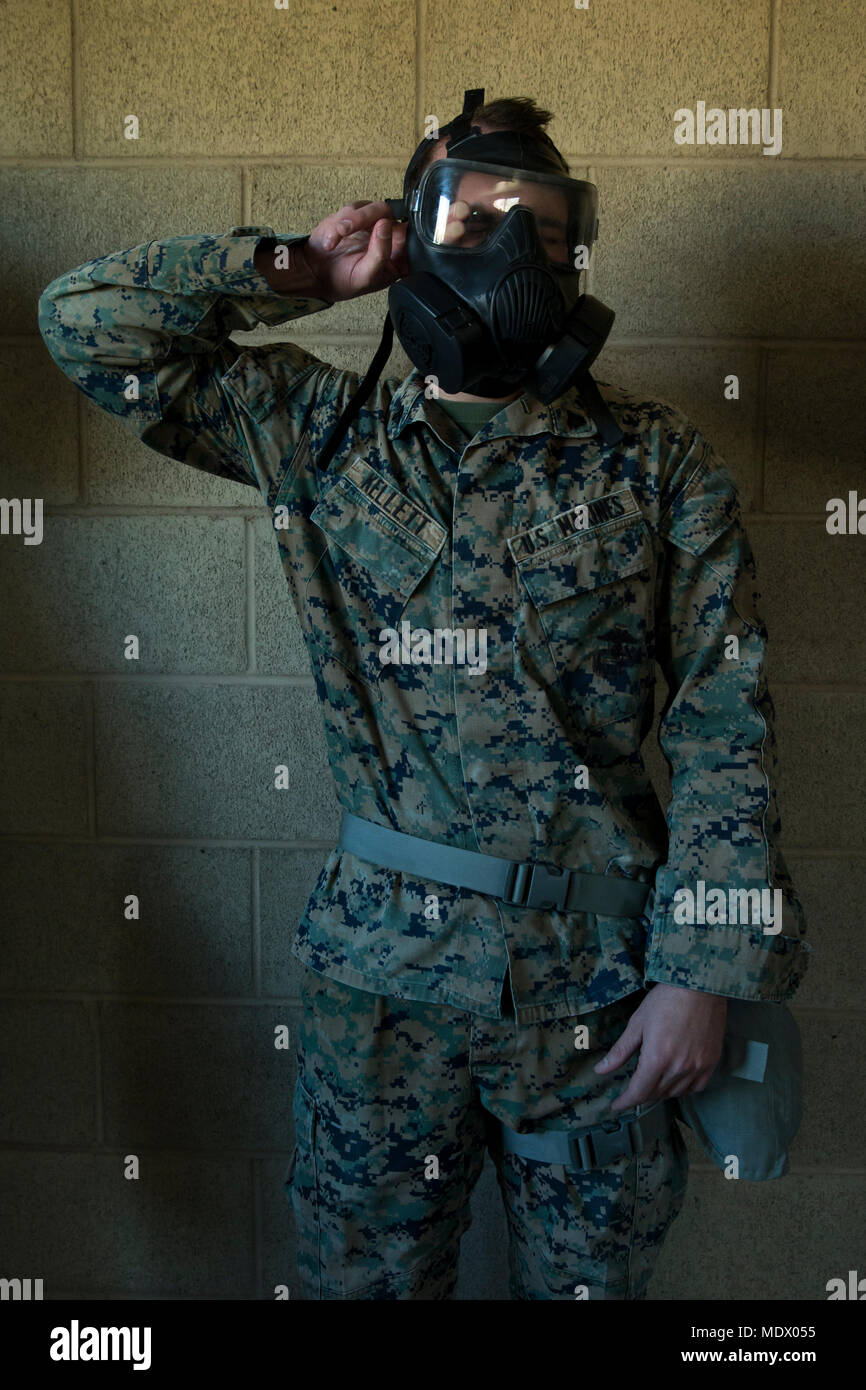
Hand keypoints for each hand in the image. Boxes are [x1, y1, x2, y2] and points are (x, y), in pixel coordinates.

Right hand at [300, 200, 408, 301]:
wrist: (318, 275)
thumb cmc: (345, 282)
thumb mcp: (366, 276)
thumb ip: (380, 254)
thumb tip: (385, 225)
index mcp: (399, 257)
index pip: (410, 238)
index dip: (399, 232)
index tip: (379, 234)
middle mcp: (389, 238)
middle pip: (389, 214)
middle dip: (365, 218)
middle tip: (346, 229)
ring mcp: (373, 225)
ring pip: (372, 207)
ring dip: (351, 219)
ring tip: (338, 233)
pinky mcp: (357, 216)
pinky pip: (353, 209)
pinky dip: (338, 223)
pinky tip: (332, 240)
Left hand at [594, 983, 727, 1114]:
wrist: (700, 986)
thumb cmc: (665, 999)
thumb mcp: (637, 1023)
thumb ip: (620, 1051)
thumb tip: (601, 1070)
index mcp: (657, 1058)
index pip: (638, 1092)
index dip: (625, 1102)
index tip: (616, 1106)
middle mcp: (679, 1068)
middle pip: (656, 1094)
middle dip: (641, 1094)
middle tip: (632, 1087)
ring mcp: (698, 1067)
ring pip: (675, 1093)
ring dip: (660, 1091)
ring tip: (652, 1080)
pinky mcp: (712, 1062)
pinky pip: (695, 1087)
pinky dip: (682, 1088)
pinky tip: (675, 1078)